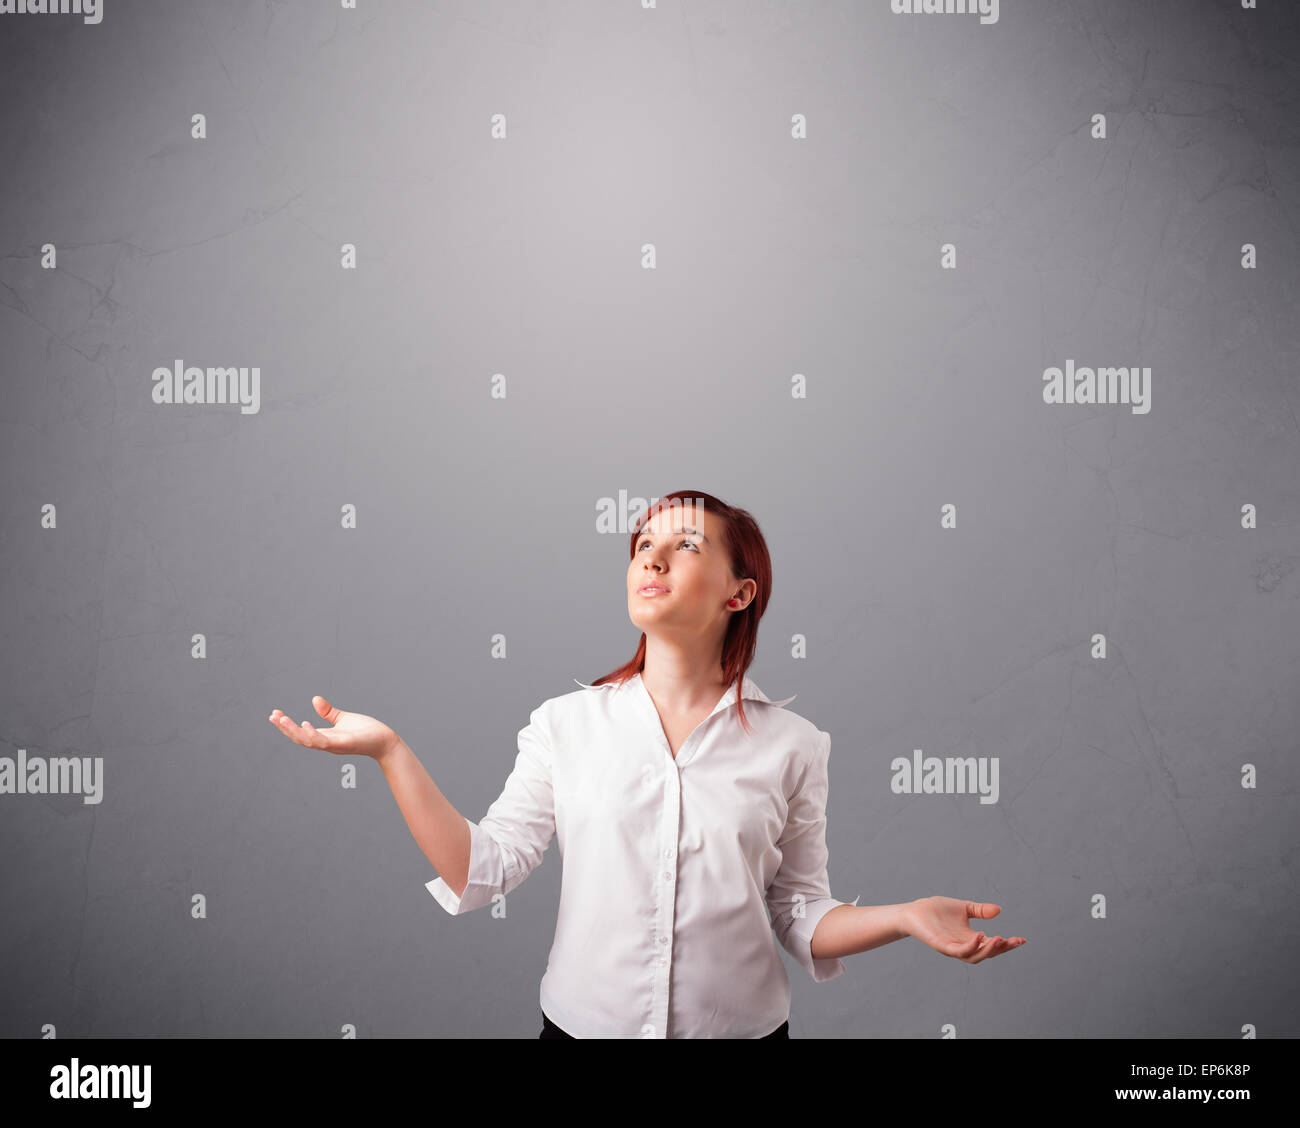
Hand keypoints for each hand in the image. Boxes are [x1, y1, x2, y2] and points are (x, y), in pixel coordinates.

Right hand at [268, 696, 399, 762]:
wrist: (385, 741)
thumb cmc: (365, 731)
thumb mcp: (343, 719)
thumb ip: (328, 712)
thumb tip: (314, 699)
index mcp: (324, 737)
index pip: (300, 732)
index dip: (286, 725)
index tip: (274, 714)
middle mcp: (326, 743)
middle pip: (299, 738)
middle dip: (285, 728)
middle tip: (273, 716)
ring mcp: (334, 745)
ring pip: (308, 741)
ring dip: (294, 731)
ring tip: (282, 719)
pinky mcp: (344, 744)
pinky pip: (324, 742)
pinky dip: (313, 735)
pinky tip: (306, 725)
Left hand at [902, 897, 1026, 962]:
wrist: (914, 910)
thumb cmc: (936, 910)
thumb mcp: (963, 908)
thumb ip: (980, 910)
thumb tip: (999, 910)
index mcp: (970, 938)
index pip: (992, 945)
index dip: (1007, 945)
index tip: (1022, 940)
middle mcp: (963, 946)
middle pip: (987, 954)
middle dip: (1002, 949)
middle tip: (1015, 941)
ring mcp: (953, 948)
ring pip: (975, 957)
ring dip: (989, 950)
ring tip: (1001, 940)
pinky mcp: (942, 946)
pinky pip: (959, 951)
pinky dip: (971, 946)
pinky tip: (980, 935)